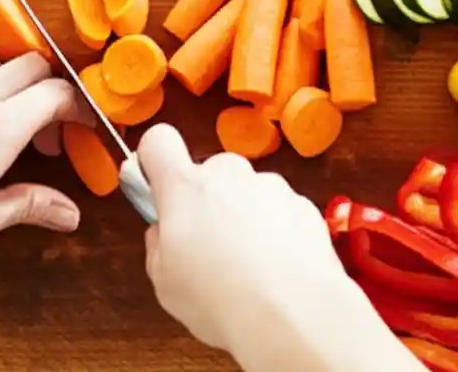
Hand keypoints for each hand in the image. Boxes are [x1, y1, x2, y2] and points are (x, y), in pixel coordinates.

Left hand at [0, 50, 93, 268]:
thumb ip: (29, 207)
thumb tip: (69, 214)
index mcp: (0, 128)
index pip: (57, 94)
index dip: (79, 107)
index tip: (83, 128)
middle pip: (31, 66)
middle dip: (51, 90)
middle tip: (47, 131)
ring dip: (11, 76)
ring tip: (8, 112)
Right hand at [138, 124, 355, 354]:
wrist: (295, 315)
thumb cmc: (221, 299)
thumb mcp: (165, 282)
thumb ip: (159, 244)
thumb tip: (164, 232)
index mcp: (186, 188)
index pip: (158, 141)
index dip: (155, 160)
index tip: (158, 188)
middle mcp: (230, 175)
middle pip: (209, 173)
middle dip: (207, 201)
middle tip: (209, 249)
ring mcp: (271, 187)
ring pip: (247, 193)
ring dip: (244, 219)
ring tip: (249, 269)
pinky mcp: (303, 205)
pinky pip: (279, 211)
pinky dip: (277, 233)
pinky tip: (277, 271)